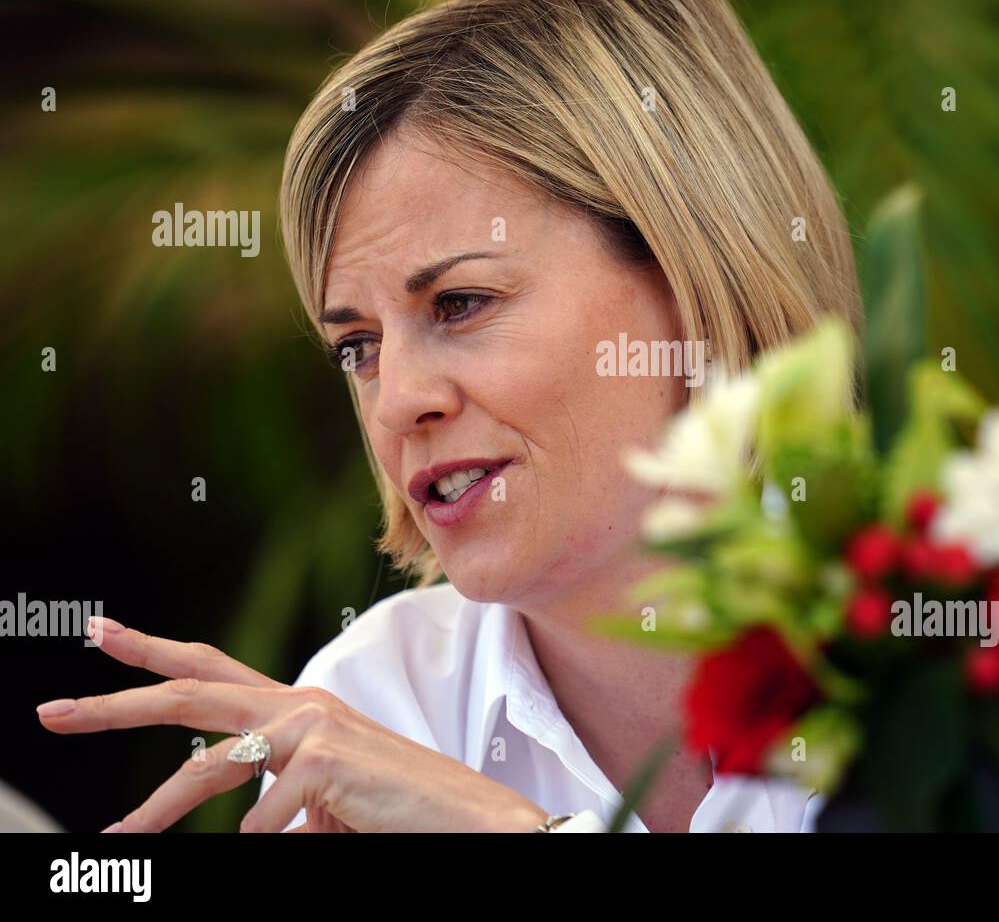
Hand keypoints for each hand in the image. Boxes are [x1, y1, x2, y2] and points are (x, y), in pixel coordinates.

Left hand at [36, 617, 549, 832]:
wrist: (468, 817)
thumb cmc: (395, 806)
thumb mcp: (320, 794)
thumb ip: (276, 785)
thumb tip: (236, 819)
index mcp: (297, 706)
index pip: (213, 668)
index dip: (154, 651)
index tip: (101, 633)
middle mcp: (299, 705)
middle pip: (190, 694)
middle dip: (115, 703)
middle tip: (52, 710)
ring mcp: (313, 728)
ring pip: (207, 766)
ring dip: (156, 810)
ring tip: (118, 842)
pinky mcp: (326, 761)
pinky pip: (262, 818)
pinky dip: (265, 839)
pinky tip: (303, 839)